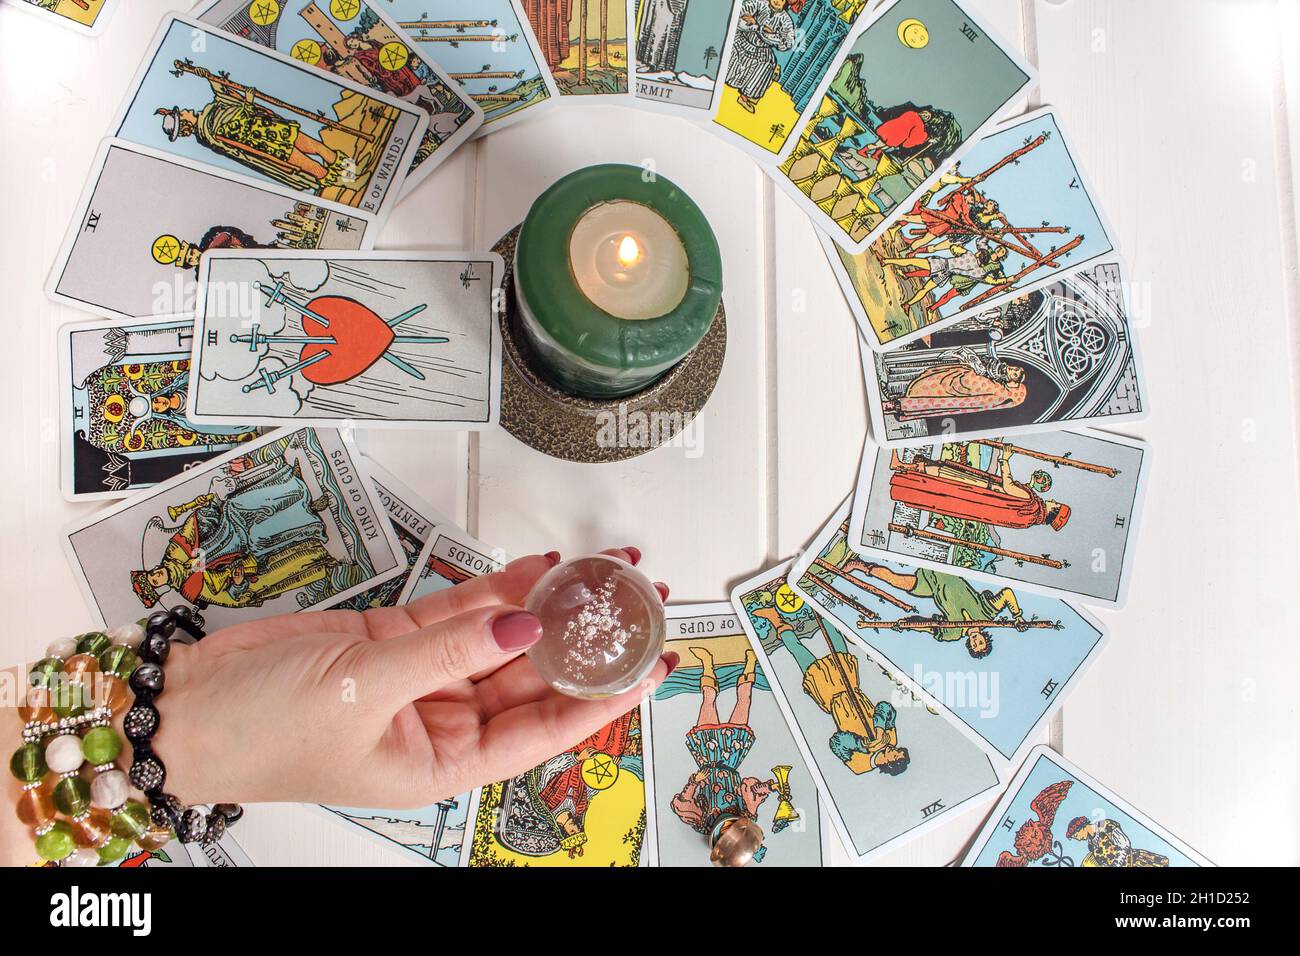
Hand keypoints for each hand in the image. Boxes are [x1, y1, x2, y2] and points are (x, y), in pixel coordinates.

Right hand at [152, 549, 675, 808]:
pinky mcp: (399, 638)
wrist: (187, 702)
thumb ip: (449, 651)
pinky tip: (537, 568)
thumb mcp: (363, 691)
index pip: (542, 733)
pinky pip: (462, 612)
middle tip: (630, 602)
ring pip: (502, 639)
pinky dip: (497, 590)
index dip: (598, 700)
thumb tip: (522, 625)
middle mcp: (441, 722)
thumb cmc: (260, 731)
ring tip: (597, 572)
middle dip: (581, 643)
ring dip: (545, 608)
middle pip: (531, 680)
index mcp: (442, 763)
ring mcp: (422, 676)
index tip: (646, 668)